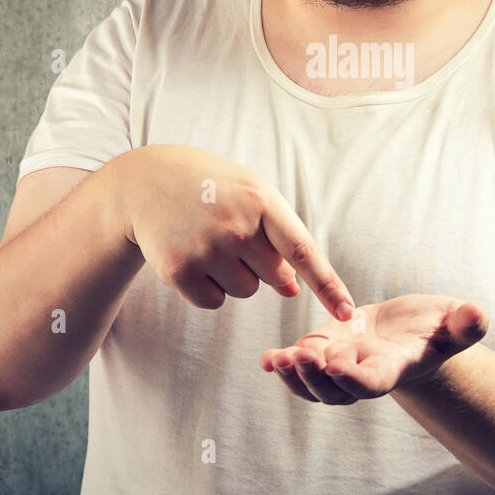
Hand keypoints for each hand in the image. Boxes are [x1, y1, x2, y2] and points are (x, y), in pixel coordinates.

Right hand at [112, 144, 354, 319]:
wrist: (146, 182)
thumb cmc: (211, 189)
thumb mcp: (250, 193)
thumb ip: (278, 236)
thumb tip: (292, 290)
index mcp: (261, 201)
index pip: (303, 251)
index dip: (328, 285)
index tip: (348, 313)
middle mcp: (234, 226)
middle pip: (276, 278)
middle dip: (263, 266)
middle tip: (233, 234)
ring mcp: (205, 250)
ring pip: (245, 292)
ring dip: (234, 276)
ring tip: (210, 240)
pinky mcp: (179, 272)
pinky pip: (214, 302)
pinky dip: (208, 288)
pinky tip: (192, 255)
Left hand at [259, 294, 488, 403]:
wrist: (412, 332)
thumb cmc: (436, 328)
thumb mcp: (453, 321)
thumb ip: (464, 323)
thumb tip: (479, 315)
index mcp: (392, 369)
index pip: (372, 383)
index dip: (354, 378)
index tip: (338, 364)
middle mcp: (363, 375)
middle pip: (335, 391)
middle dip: (314, 378)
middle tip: (298, 356)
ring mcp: (341, 367)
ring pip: (313, 386)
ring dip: (294, 375)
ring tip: (278, 358)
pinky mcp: (324, 353)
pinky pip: (300, 370)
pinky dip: (282, 367)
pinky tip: (268, 357)